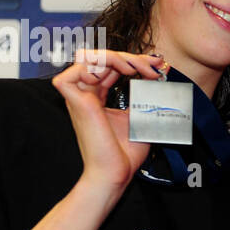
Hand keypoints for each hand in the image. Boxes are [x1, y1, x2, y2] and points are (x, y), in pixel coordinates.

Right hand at [51, 49, 165, 192]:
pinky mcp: (75, 103)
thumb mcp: (140, 117)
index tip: (158, 65)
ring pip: (87, 59)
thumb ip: (143, 97)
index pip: (111, 67)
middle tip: (154, 66)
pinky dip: (91, 68)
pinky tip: (112, 75)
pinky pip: (70, 74)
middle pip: (101, 59)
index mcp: (96, 97)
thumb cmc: (126, 152)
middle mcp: (85, 94)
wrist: (116, 172)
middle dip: (130, 57)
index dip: (135, 61)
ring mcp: (78, 98)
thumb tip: (158, 79)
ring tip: (135, 69)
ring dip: (114, 58)